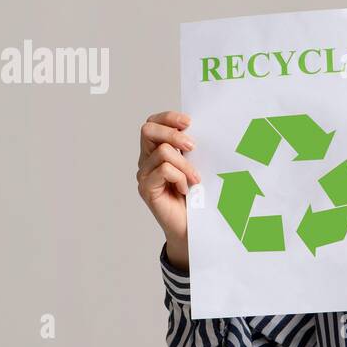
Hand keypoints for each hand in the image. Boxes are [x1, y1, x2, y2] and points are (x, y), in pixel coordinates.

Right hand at [136, 110, 200, 268]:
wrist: (192, 228)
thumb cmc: (197, 197)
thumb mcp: (197, 166)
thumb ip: (192, 150)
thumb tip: (201, 130)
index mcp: (157, 150)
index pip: (154, 122)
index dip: (169, 117)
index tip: (189, 122)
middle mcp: (147, 159)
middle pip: (148, 129)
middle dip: (173, 134)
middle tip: (193, 146)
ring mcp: (145, 174)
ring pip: (162, 151)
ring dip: (185, 163)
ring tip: (196, 179)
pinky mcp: (146, 188)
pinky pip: (164, 170)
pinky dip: (179, 177)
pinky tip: (185, 189)